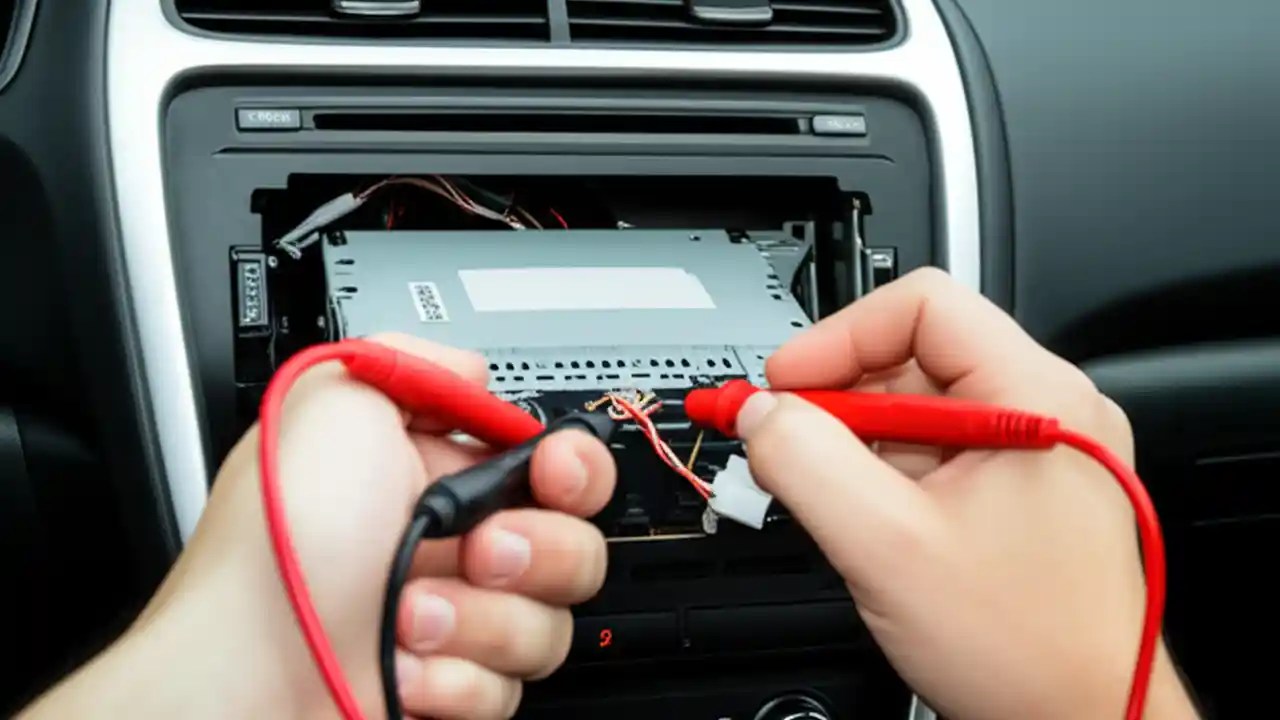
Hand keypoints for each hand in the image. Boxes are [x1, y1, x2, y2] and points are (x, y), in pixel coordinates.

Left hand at [22, 335, 614, 719]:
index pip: (556, 463)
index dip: (572, 468)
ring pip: (549, 624)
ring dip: (482, 620)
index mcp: (437, 475)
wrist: (244, 673)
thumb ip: (417, 362)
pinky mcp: (453, 687)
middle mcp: (452, 545)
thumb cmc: (277, 545)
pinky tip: (401, 667)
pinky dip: (456, 681)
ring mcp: (458, 621)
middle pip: (573, 544)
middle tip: (477, 552)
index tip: (552, 473)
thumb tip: (473, 374)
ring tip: (407, 616)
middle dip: (537, 550)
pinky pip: (509, 689)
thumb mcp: (336, 399)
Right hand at [735, 269, 1196, 719]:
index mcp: (1037, 398)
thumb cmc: (1027, 651)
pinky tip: (860, 514)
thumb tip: (758, 412)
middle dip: (837, 396)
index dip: (838, 338)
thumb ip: (805, 464)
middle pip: (914, 354)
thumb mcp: (885, 547)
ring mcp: (1038, 452)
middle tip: (784, 442)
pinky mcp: (1020, 490)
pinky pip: (934, 450)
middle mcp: (1048, 411)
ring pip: (918, 405)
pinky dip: (883, 471)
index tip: (786, 387)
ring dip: (855, 439)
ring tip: (823, 492)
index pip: (922, 306)